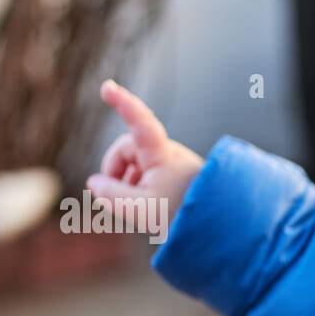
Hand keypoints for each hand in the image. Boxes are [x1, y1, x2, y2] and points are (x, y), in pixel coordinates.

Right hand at [87, 79, 203, 220]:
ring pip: (139, 163)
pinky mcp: (181, 175)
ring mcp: (177, 164)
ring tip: (138, 206)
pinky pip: (152, 173)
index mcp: (164, 156)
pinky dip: (143, 186)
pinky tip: (147, 205)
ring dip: (130, 181)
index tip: (108, 87)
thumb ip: (111, 195)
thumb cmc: (182, 216)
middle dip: (117, 170)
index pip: (140, 122)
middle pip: (129, 149)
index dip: (123, 103)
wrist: (220, 228)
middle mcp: (172, 154)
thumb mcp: (140, 209)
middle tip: (114, 197)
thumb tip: (94, 183)